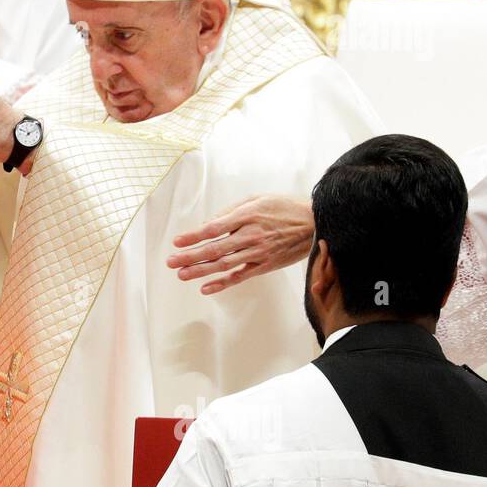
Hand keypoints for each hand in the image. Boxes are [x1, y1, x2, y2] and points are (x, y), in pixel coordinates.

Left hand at [166, 194, 313, 294]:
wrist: (315, 222)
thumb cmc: (284, 208)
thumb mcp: (257, 199)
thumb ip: (232, 211)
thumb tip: (209, 224)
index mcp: (247, 216)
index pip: (214, 229)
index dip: (194, 236)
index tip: (177, 242)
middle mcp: (251, 236)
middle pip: (215, 249)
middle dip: (190, 256)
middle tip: (171, 262)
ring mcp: (258, 253)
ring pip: (224, 264)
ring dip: (201, 271)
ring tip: (182, 274)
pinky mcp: (265, 265)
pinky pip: (240, 276)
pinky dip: (223, 283)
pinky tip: (206, 287)